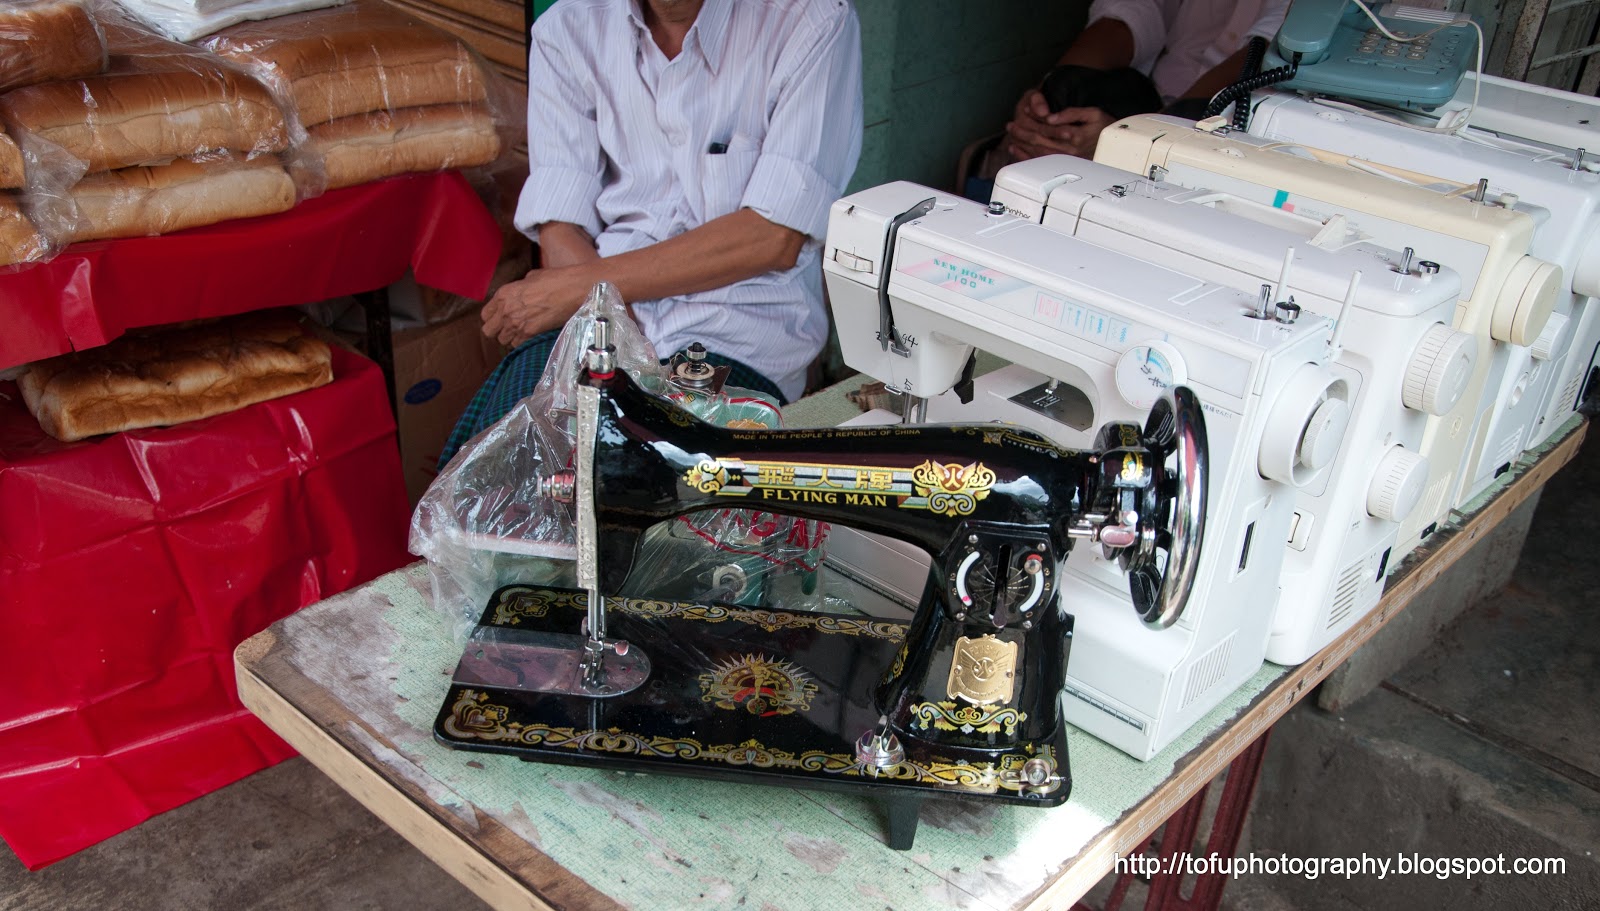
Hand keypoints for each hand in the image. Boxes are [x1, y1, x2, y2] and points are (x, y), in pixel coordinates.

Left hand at [480, 264, 598, 347]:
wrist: (572, 290)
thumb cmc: (556, 280)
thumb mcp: (531, 278)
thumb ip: (520, 288)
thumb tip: (521, 292)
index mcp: (503, 294)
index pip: (485, 315)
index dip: (493, 318)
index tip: (501, 319)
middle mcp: (505, 310)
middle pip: (488, 332)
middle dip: (497, 331)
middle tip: (508, 329)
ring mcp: (516, 323)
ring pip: (503, 341)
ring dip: (510, 338)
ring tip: (521, 333)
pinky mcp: (529, 334)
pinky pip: (517, 345)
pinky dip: (522, 343)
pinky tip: (530, 336)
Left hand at [1004, 98, 1115, 160]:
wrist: (1118, 146)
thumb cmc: (1105, 127)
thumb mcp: (1093, 113)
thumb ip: (1071, 114)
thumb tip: (1051, 118)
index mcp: (1073, 134)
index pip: (1045, 127)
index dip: (1031, 120)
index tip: (1020, 114)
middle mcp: (1068, 149)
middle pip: (1038, 140)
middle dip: (1022, 133)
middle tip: (1010, 126)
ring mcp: (1066, 158)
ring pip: (1038, 152)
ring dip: (1022, 145)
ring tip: (1011, 137)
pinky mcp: (1066, 164)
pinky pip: (1042, 162)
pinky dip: (1028, 157)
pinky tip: (1018, 152)